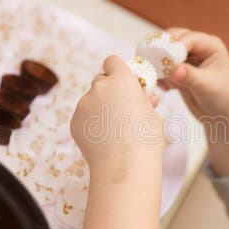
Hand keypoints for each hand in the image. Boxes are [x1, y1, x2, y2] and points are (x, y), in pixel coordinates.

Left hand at [70, 55, 163, 181]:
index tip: (125, 83)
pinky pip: (84, 117)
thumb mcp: (153, 115)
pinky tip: (104, 139)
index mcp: (121, 80)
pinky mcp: (75, 122)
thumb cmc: (145, 140)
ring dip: (100, 108)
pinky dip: (91, 124)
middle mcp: (99, 88)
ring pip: (91, 100)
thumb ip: (145, 101)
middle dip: (109, 90)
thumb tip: (145, 97)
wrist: (124, 167)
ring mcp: (83, 105)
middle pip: (100, 80)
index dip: (118, 71)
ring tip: (114, 131)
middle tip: (122, 109)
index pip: (113, 61)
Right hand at [158, 28, 228, 121]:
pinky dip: (161, 74)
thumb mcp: (207, 86)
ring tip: (164, 82)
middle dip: (164, 52)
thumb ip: (190, 76)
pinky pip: (164, 66)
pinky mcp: (179, 70)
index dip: (175, 47)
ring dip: (160, 64)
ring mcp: (188, 58)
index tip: (166, 62)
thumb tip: (174, 70)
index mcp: (210, 45)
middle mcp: (198, 48)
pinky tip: (166, 88)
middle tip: (158, 67)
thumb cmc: (224, 98)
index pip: (188, 39)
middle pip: (173, 39)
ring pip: (166, 52)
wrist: (223, 115)